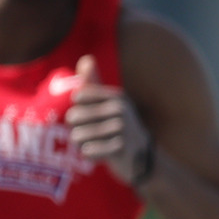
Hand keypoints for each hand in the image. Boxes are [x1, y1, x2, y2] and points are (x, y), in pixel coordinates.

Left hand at [65, 56, 151, 185]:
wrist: (144, 160)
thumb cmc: (121, 129)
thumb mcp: (111, 104)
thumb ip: (95, 83)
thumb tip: (86, 58)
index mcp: (116, 96)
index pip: (78, 96)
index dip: (78, 108)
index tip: (90, 116)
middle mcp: (120, 109)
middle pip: (73, 116)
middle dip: (76, 128)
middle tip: (91, 134)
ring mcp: (121, 129)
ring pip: (77, 135)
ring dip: (81, 143)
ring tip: (94, 145)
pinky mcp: (120, 149)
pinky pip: (87, 151)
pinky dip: (89, 155)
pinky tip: (100, 155)